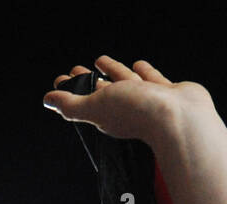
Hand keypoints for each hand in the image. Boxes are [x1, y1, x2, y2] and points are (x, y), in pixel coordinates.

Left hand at [42, 56, 212, 146]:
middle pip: (102, 90)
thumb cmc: (137, 113)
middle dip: (88, 80)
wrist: (179, 118)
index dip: (71, 89)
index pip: (83, 100)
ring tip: (102, 62)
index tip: (61, 79)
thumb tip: (48, 100)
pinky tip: (138, 65)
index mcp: (107, 115)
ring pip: (126, 83)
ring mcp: (147, 100)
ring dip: (114, 72)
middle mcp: (126, 109)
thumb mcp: (95, 107)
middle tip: (77, 68)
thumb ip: (71, 105)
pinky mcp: (167, 93)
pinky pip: (152, 80)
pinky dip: (144, 71)